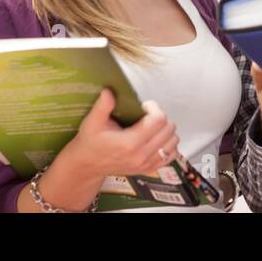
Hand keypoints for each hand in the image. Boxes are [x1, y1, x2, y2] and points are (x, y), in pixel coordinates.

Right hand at [64, 88, 179, 177]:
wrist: (88, 165)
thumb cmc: (91, 142)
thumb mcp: (92, 123)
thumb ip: (102, 107)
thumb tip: (109, 91)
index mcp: (129, 143)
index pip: (158, 120)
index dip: (154, 108)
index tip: (144, 106)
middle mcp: (141, 155)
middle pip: (168, 129)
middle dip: (161, 116)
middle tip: (147, 115)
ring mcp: (147, 164)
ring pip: (173, 141)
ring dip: (166, 130)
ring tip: (152, 126)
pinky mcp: (150, 169)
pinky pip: (171, 155)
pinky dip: (168, 145)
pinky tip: (156, 138)